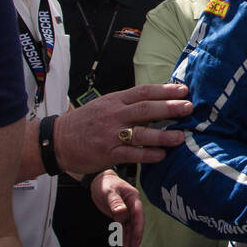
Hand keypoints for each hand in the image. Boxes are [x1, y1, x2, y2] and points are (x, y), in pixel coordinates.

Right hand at [54, 83, 192, 174]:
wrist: (58, 140)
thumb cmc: (86, 122)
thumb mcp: (106, 105)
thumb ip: (128, 102)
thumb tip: (157, 98)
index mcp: (115, 101)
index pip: (143, 92)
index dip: (164, 90)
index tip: (183, 90)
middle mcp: (114, 116)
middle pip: (145, 110)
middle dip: (169, 109)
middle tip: (188, 108)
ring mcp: (110, 135)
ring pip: (140, 134)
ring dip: (162, 135)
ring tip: (181, 136)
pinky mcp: (106, 154)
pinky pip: (130, 154)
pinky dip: (147, 155)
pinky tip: (162, 155)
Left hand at [89, 170, 143, 246]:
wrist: (98, 181)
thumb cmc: (105, 183)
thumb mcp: (109, 191)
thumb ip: (115, 202)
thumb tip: (122, 212)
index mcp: (133, 198)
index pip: (138, 214)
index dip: (139, 227)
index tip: (137, 238)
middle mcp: (132, 205)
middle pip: (136, 223)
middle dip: (135, 236)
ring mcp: (126, 211)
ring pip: (129, 226)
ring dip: (129, 238)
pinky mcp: (119, 214)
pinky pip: (123, 226)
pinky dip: (123, 235)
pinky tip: (122, 243)